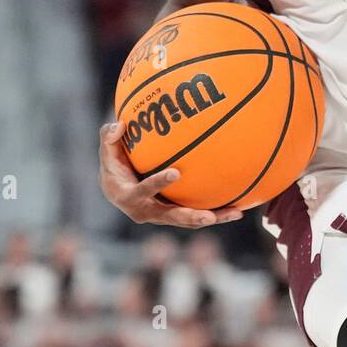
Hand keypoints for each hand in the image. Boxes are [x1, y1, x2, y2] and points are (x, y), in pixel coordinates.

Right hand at [98, 121, 243, 227]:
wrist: (116, 190)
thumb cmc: (113, 166)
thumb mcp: (107, 151)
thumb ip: (109, 137)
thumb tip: (119, 125)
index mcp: (128, 197)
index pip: (143, 191)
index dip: (158, 183)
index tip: (175, 172)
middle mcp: (147, 212)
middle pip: (171, 217)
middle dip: (190, 217)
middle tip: (209, 216)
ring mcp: (163, 216)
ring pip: (189, 220)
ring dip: (212, 218)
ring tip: (236, 212)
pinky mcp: (175, 214)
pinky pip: (197, 215)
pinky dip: (216, 212)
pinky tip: (239, 206)